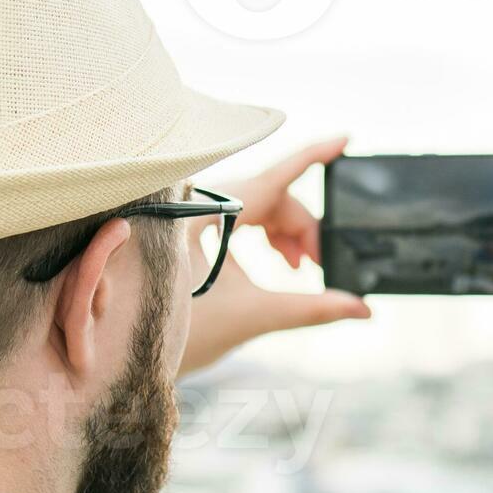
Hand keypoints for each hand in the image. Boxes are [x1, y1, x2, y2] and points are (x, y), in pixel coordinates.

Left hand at [179, 135, 371, 377]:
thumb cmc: (178, 333)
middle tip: (319, 265)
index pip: (270, 178)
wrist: (128, 353)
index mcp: (201, 213)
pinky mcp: (185, 223)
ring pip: (254, 206)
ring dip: (284, 232)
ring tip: (300, 268)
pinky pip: (236, 214)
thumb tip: (363, 309)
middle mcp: (191, 202)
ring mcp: (187, 211)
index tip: (345, 139)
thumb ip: (311, 308)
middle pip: (267, 197)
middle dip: (301, 227)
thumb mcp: (253, 316)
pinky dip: (263, 234)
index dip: (312, 158)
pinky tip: (281, 259)